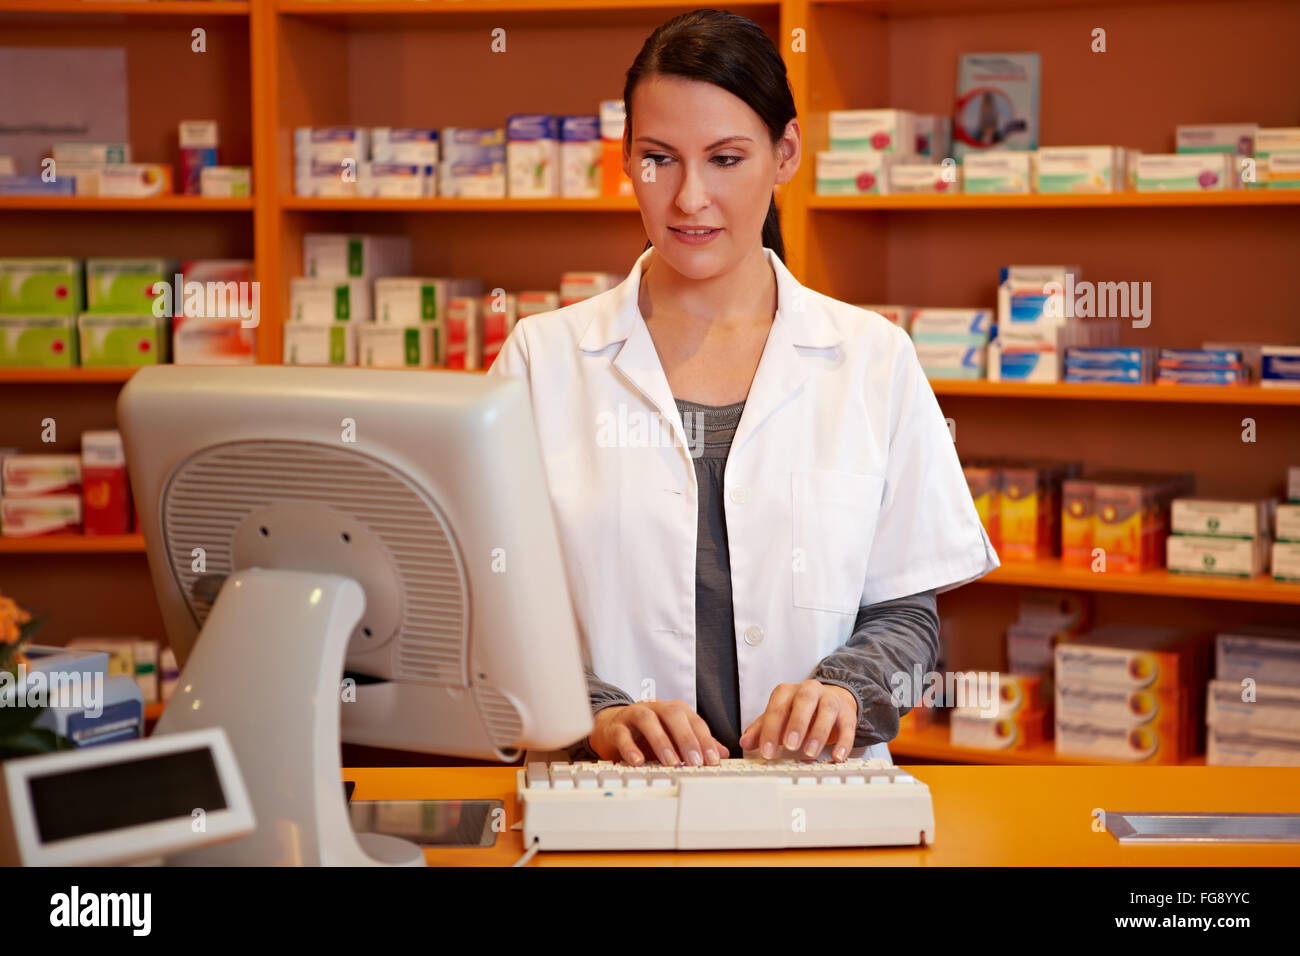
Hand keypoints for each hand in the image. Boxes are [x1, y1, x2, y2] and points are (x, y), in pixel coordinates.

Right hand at [587, 700, 726, 766]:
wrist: (610, 727)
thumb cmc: (645, 734)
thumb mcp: (673, 739)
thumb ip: (696, 744)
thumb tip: (722, 754)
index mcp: (672, 711)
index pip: (693, 720)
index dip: (704, 739)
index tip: (713, 759)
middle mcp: (654, 709)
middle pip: (673, 715)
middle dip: (686, 738)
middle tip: (695, 761)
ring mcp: (633, 715)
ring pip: (648, 720)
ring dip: (661, 741)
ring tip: (671, 762)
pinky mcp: (615, 727)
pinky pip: (622, 734)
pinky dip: (630, 748)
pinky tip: (638, 762)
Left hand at [738, 680, 857, 761]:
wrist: (833, 699)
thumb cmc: (801, 711)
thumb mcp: (779, 717)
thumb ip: (762, 729)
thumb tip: (745, 742)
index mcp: (788, 692)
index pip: (777, 708)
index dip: (771, 730)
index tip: (767, 752)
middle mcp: (810, 691)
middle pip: (804, 701)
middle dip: (797, 724)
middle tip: (790, 746)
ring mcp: (830, 700)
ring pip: (827, 711)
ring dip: (818, 733)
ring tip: (810, 753)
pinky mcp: (847, 713)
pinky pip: (848, 725)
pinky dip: (844, 742)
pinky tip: (837, 756)